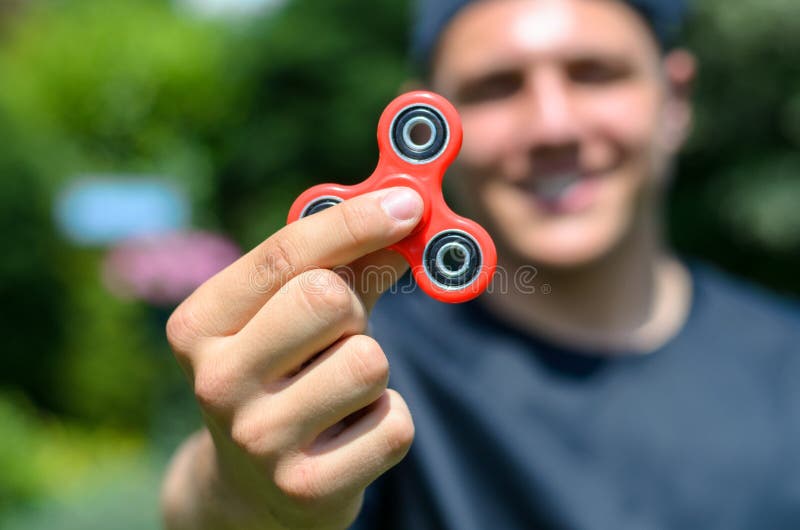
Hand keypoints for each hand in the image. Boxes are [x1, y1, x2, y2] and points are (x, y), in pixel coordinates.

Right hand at [162, 188, 422, 529]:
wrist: (252, 489)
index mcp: (198, 326)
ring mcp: (258, 441)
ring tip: (337, 391)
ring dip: (372, 370)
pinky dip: (387, 421)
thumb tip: (406, 216)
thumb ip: (342, 264)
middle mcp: (216, 383)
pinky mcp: (307, 489)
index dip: (354, 222)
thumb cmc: (280, 375)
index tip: (406, 204)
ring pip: (369, 362)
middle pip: (328, 299)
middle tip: (341, 331)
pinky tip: (349, 433)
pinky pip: (394, 425)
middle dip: (353, 308)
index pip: (283, 255)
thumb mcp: (290, 316)